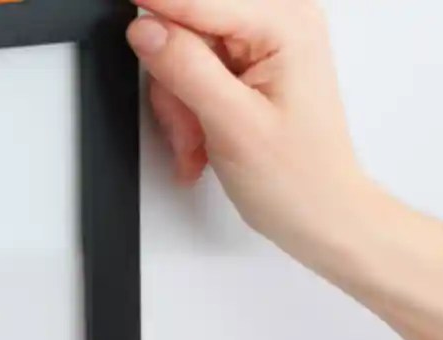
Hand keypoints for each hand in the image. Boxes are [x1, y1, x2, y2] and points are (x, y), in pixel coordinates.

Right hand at [128, 0, 383, 256]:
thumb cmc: (300, 179)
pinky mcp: (251, 63)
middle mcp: (280, 22)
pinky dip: (189, 106)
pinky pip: (196, 68)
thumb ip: (186, 69)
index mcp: (286, 24)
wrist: (321, 214)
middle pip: (188, 25)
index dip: (154, 3)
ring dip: (179, 103)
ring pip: (185, 51)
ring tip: (198, 142)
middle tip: (184, 125)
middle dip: (173, 79)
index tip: (121, 0)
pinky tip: (202, 137)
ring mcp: (266, 43)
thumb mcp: (233, 125)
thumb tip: (146, 30)